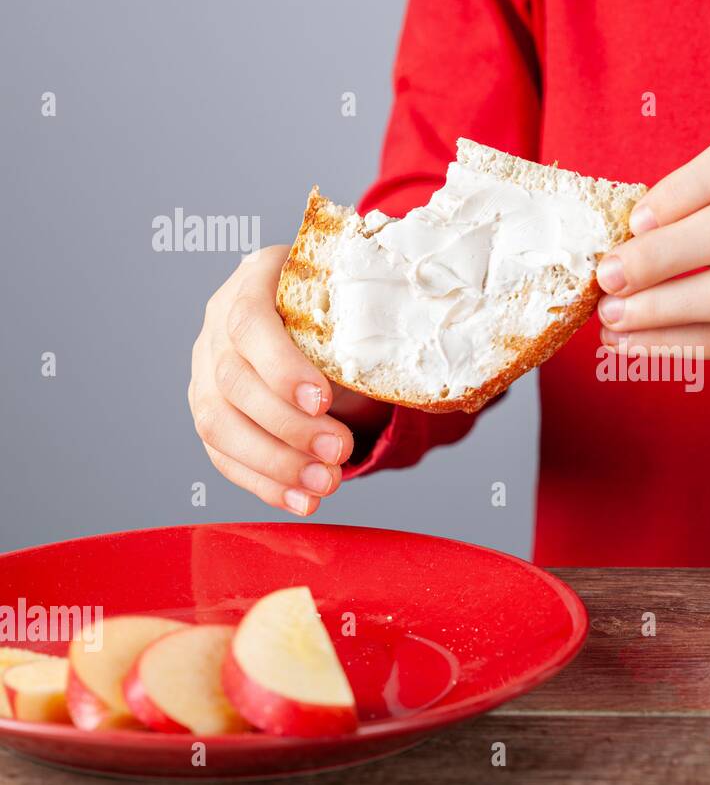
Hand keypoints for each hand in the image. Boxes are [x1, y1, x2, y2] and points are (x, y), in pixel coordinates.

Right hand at [188, 245, 389, 514]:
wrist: (313, 316)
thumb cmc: (340, 306)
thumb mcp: (353, 299)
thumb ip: (373, 322)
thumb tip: (428, 372)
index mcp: (251, 283)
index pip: (249, 324)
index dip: (281, 368)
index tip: (323, 400)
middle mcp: (218, 327)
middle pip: (234, 382)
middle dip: (289, 426)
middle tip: (340, 449)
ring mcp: (205, 372)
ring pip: (219, 425)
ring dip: (275, 463)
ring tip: (325, 483)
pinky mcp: (211, 413)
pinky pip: (224, 456)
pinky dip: (265, 484)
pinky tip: (302, 501)